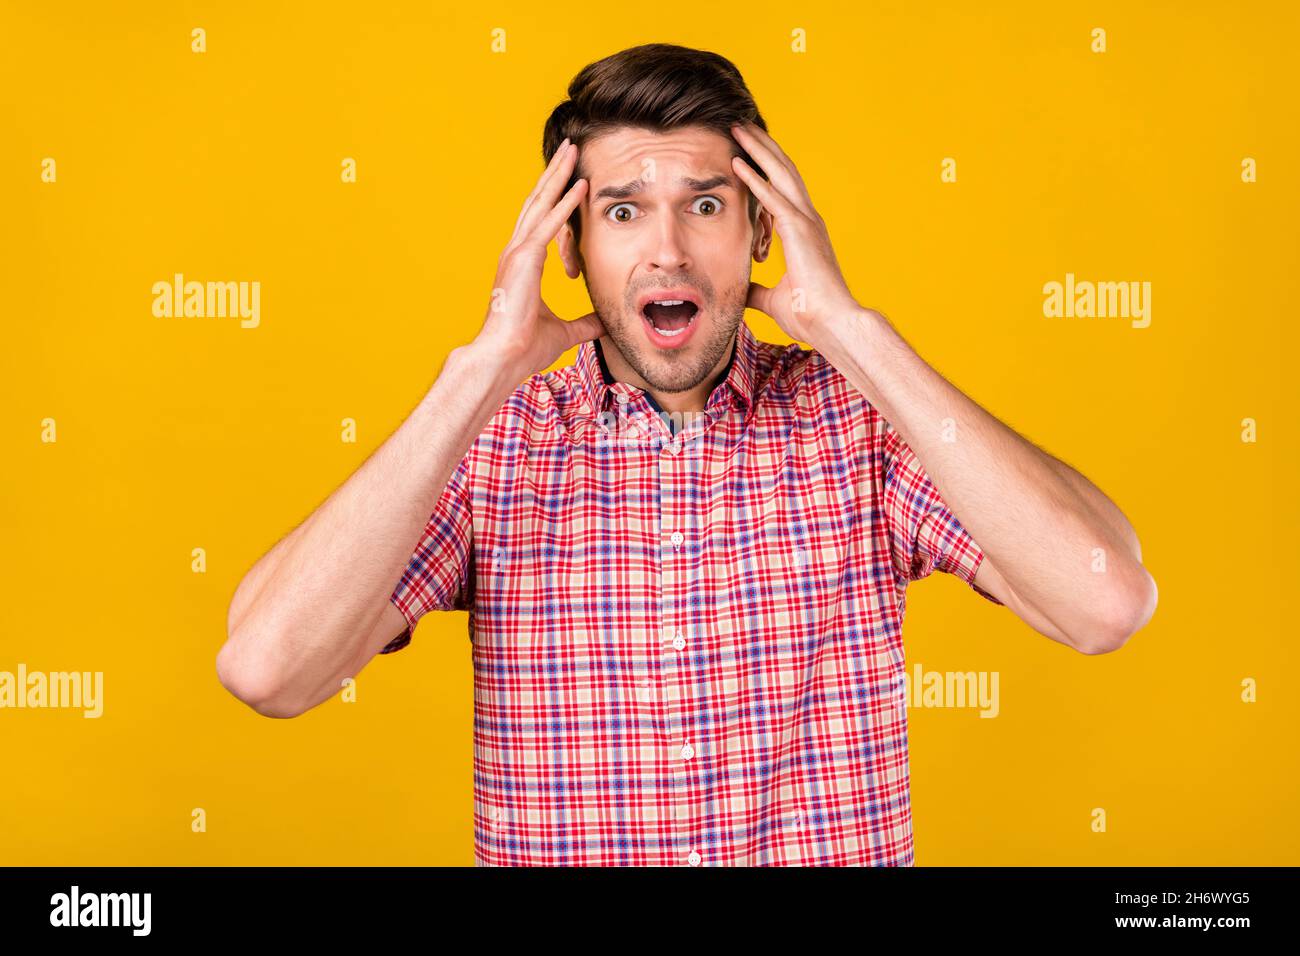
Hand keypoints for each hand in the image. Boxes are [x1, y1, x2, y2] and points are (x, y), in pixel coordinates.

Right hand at [476, 138, 604, 375]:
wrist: (504, 358)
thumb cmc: (525, 347)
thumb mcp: (565, 331)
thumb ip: (585, 323)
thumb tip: (603, 322)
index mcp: (523, 264)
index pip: (541, 221)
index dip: (555, 197)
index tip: (571, 178)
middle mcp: (517, 252)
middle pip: (538, 202)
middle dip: (554, 174)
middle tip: (569, 149)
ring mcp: (517, 253)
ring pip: (541, 204)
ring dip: (558, 176)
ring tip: (572, 152)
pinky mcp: (524, 259)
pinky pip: (548, 225)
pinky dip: (565, 204)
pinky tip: (580, 186)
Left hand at [729, 122, 861, 344]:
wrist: (832, 324)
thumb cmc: (809, 315)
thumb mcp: (772, 299)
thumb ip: (756, 289)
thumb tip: (740, 289)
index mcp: (804, 232)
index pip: (783, 189)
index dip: (766, 167)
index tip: (747, 151)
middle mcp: (807, 219)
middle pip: (783, 171)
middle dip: (762, 146)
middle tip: (741, 126)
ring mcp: (806, 222)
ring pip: (780, 174)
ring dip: (758, 150)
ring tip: (738, 129)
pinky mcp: (800, 231)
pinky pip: (772, 198)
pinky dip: (754, 179)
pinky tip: (737, 163)